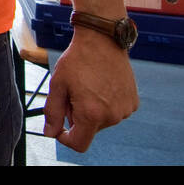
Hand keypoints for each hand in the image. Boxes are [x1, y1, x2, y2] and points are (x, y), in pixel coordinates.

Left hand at [42, 30, 138, 152]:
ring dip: (92, 109)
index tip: (60, 127)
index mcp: (91, 114)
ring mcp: (125, 110)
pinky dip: (105, 103)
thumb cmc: (77, 60)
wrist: (102, 41)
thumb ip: (53, 112)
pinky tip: (101, 85)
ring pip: (102, 120)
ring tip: (88, 86)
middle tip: (73, 92)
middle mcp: (112, 116)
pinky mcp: (133, 102)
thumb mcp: (58, 85)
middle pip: (89, 129)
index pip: (79, 144)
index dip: (66, 138)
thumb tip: (50, 133)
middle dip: (77, 116)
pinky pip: (115, 111)